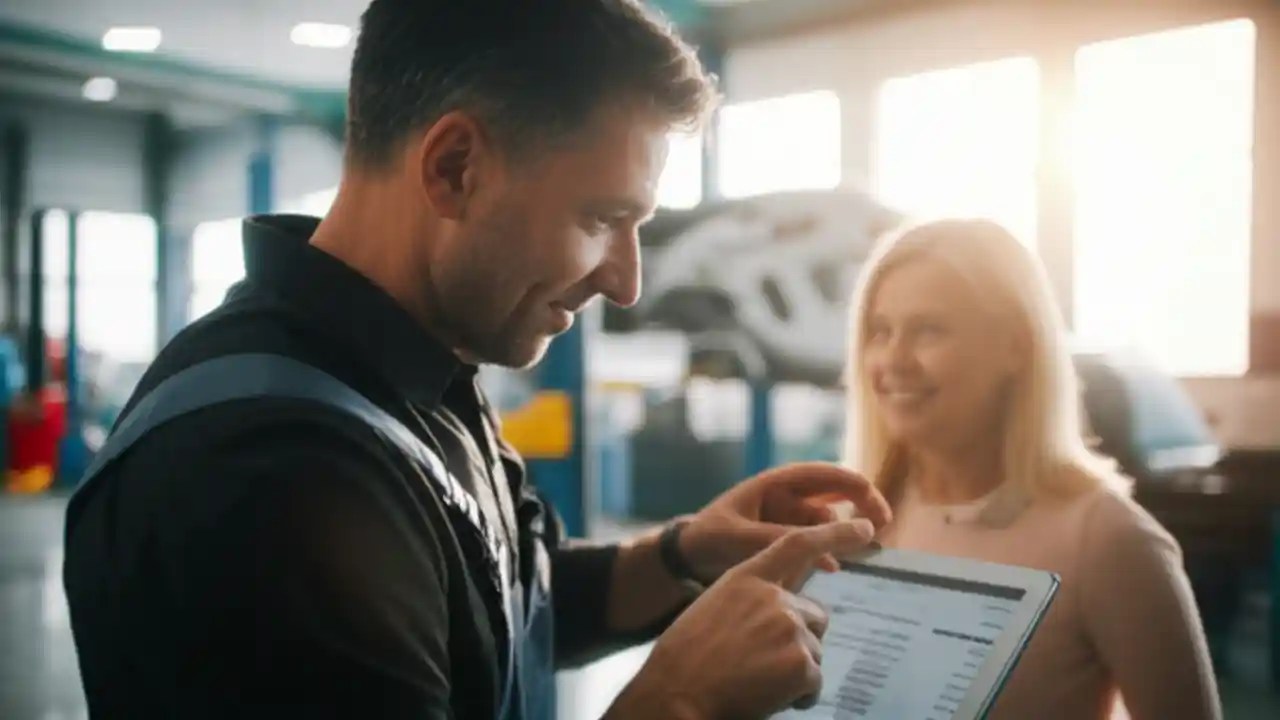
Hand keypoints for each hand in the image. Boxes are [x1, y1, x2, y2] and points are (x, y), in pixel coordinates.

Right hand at [610, 522, 876, 719]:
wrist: (676, 694)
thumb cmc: (686, 660)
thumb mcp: (715, 608)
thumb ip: (752, 600)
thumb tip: (784, 609)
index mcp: (746, 578)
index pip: (797, 545)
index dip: (833, 535)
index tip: (865, 527)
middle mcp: (773, 596)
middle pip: (814, 616)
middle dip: (799, 641)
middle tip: (761, 663)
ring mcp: (789, 627)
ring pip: (814, 652)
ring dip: (794, 672)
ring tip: (754, 681)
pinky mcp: (801, 662)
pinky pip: (814, 683)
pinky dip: (797, 696)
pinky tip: (764, 698)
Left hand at [680, 462, 891, 582]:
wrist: (689, 555)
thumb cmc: (710, 536)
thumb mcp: (742, 537)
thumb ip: (780, 538)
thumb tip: (822, 545)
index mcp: (777, 483)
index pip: (826, 475)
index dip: (856, 487)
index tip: (877, 510)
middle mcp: (789, 496)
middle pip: (837, 494)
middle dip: (861, 507)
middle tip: (881, 528)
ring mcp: (790, 517)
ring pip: (828, 522)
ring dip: (840, 535)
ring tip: (849, 555)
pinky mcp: (788, 538)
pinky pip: (816, 541)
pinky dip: (826, 551)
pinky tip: (831, 569)